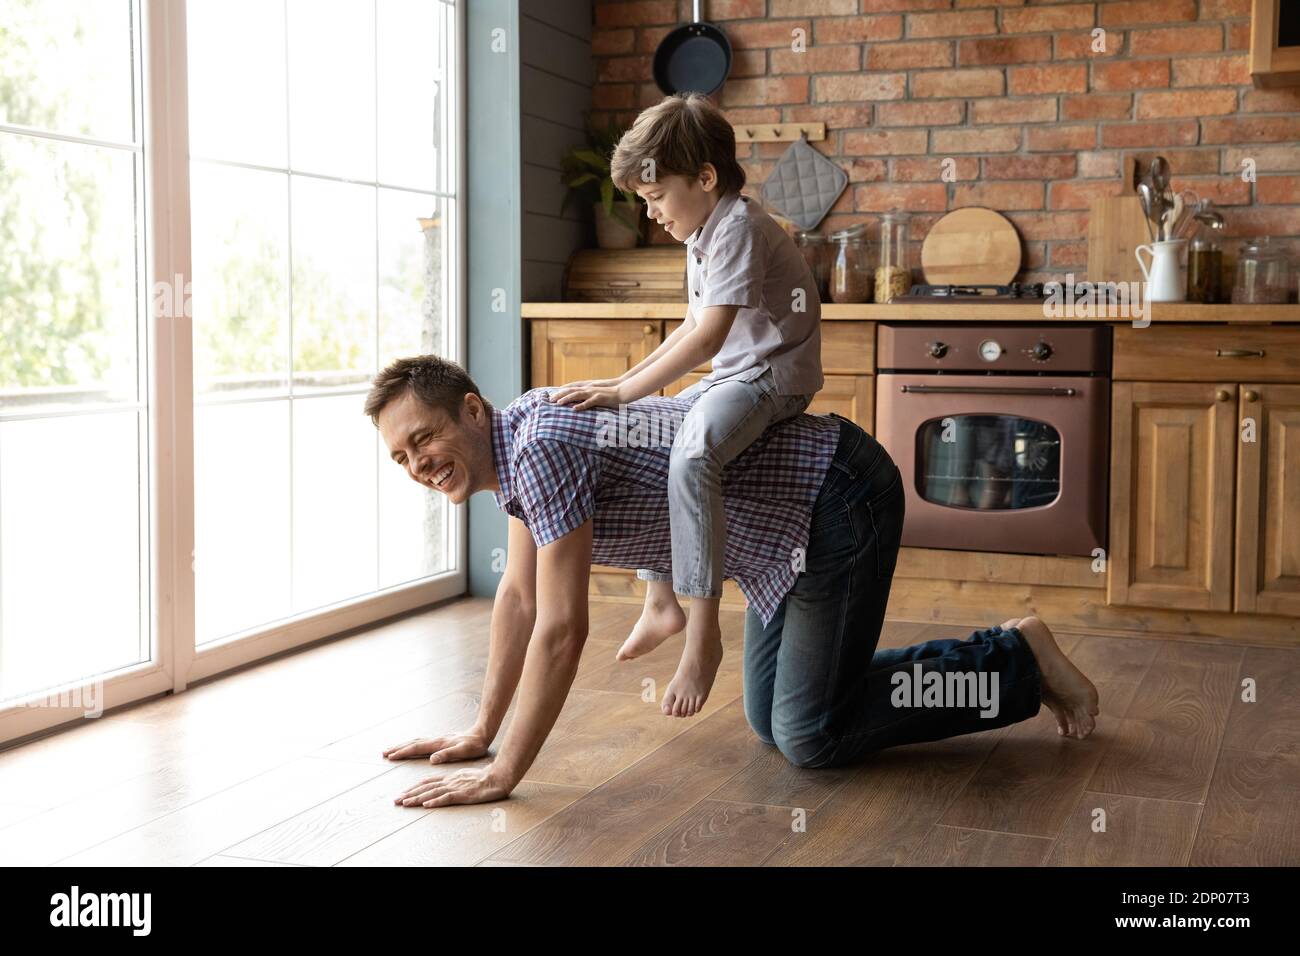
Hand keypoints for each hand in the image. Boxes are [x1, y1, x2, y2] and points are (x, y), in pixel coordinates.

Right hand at [382, 730, 490, 764]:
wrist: (482, 734)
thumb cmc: (474, 745)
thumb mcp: (463, 751)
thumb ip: (448, 754)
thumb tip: (432, 759)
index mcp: (439, 744)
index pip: (417, 748)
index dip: (403, 752)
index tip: (390, 756)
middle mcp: (436, 740)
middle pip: (413, 743)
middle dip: (398, 748)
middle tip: (384, 753)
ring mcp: (438, 740)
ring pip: (416, 742)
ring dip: (404, 746)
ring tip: (393, 750)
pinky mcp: (441, 741)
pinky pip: (422, 743)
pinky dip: (413, 745)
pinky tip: (412, 748)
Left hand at [393, 764, 513, 807]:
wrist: (499, 776)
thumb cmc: (485, 778)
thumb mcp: (466, 776)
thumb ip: (454, 781)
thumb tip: (443, 786)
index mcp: (450, 777)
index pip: (428, 782)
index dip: (414, 788)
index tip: (403, 794)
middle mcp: (450, 781)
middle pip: (426, 787)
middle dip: (410, 794)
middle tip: (396, 801)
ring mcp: (456, 787)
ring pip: (433, 793)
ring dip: (417, 799)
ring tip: (405, 803)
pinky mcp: (464, 794)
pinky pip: (447, 798)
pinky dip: (436, 801)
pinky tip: (426, 805)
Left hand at [547, 382, 623, 410]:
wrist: (623, 391)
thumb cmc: (610, 394)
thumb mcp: (597, 394)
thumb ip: (588, 396)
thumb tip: (580, 403)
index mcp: (587, 387)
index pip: (571, 388)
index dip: (561, 391)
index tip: (551, 395)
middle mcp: (588, 388)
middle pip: (570, 390)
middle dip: (559, 395)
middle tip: (550, 400)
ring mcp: (593, 393)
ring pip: (577, 395)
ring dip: (566, 399)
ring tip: (558, 403)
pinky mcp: (599, 398)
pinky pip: (588, 402)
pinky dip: (581, 405)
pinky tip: (574, 409)